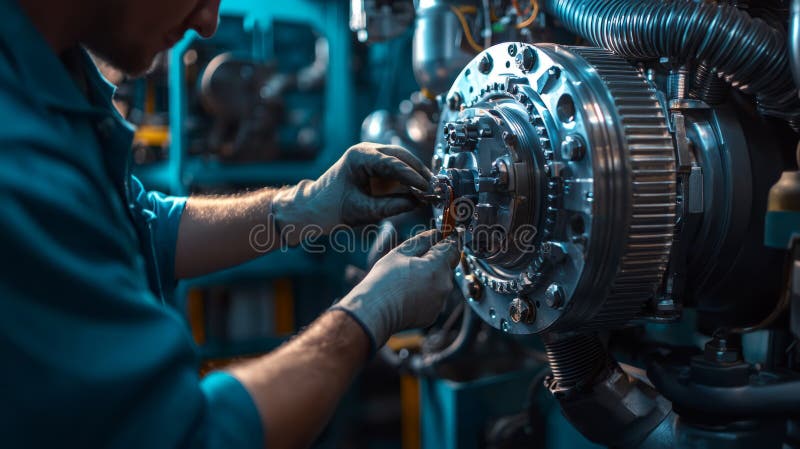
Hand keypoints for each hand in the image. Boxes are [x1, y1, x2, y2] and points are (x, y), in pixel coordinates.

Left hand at [272, 143, 430, 243]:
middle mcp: (368, 151)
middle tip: (435, 188)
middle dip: (420, 172)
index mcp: (359, 156)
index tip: (427, 187)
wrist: (318, 208)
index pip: (392, 163)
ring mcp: (374, 156)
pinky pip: (401, 169)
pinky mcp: (380, 167)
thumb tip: (417, 203)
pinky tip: (423, 191)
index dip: (412, 176)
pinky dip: (412, 179)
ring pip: (404, 160)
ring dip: (418, 174)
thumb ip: (391, 207)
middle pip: (402, 156)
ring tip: (432, 191)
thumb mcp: (363, 211)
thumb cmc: (335, 208)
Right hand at [330, 230, 461, 350]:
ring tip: (405, 281)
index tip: (445, 235)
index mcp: (437, 267)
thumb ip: (423, 240)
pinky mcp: (433, 315)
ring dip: (429, 279)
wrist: (375, 311)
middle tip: (411, 262)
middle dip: (434, 262)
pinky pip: (433, 299)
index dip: (449, 240)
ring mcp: (440, 302)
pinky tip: (407, 294)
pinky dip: (424, 295)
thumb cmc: (384, 281)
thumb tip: (437, 233)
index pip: (453, 248)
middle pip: (446, 267)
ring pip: (439, 283)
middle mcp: (444, 285)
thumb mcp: (400, 253)